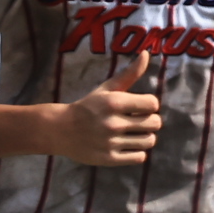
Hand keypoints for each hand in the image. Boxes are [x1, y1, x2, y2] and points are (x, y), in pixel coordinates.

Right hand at [53, 52, 158, 166]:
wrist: (58, 130)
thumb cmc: (88, 107)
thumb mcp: (106, 89)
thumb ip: (129, 74)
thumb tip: (147, 53)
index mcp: (113, 103)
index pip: (153, 104)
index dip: (149, 105)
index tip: (138, 106)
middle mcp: (112, 123)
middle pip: (155, 123)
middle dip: (149, 121)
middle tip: (137, 121)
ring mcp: (109, 143)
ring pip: (149, 141)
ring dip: (144, 137)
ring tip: (133, 134)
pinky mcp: (108, 159)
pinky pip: (140, 157)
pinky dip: (137, 152)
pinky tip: (126, 145)